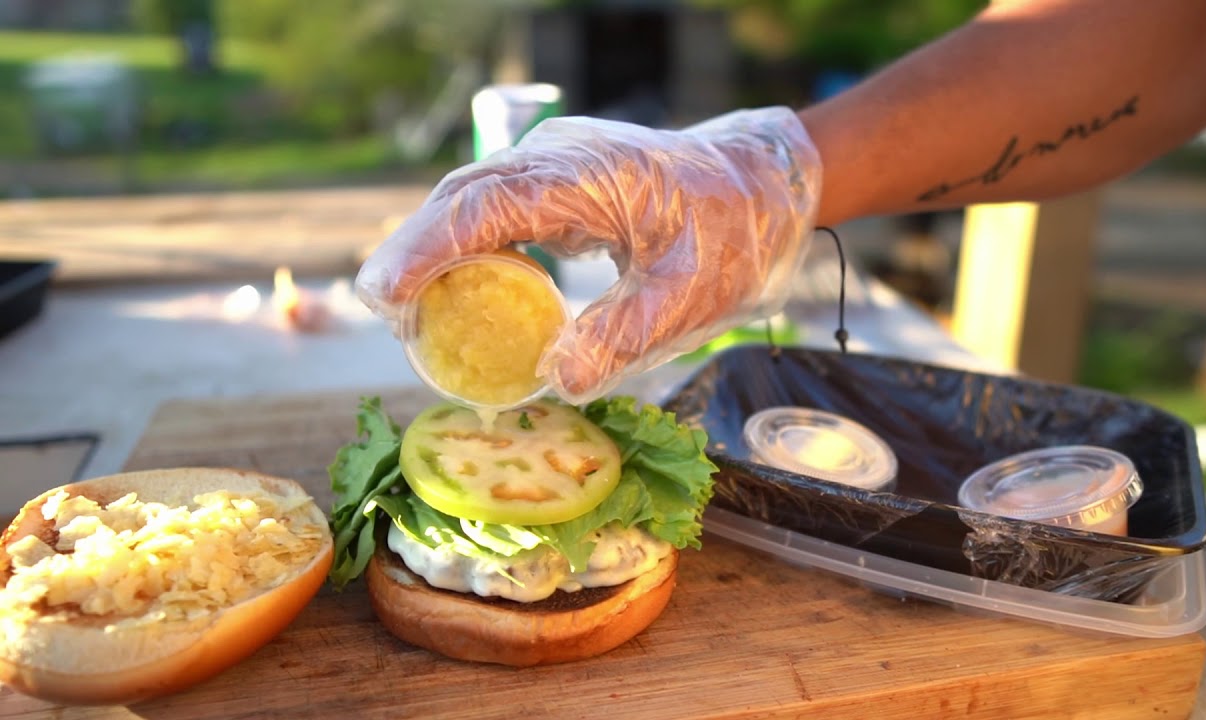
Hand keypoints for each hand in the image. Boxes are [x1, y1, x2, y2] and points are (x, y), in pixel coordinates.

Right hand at [356, 106, 821, 403]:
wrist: (762, 184)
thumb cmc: (732, 235)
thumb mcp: (690, 297)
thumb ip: (624, 337)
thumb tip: (557, 382)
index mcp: (586, 178)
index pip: (483, 205)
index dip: (425, 250)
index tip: (384, 297)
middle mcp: (558, 160)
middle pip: (462, 198)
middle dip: (415, 257)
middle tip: (390, 324)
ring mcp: (555, 165)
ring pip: (473, 201)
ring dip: (438, 255)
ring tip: (419, 320)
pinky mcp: (558, 183)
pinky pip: (498, 211)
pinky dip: (472, 252)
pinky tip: (472, 298)